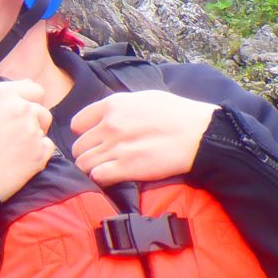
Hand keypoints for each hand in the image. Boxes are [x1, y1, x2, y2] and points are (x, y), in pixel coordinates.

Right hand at [0, 79, 55, 201]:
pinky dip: (38, 154)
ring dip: (34, 138)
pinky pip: (48, 148)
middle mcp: (19, 107)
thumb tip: (25, 89)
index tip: (22, 113)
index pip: (33, 88)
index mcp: (1, 94)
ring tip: (14, 151)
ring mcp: (32, 129)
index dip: (30, 101)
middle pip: (42, 110)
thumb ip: (0, 97)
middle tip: (16, 135)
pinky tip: (20, 161)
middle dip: (34, 120)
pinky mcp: (39, 151)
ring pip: (44, 130)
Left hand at [69, 90, 214, 185]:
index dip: (84, 134)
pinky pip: (97, 176)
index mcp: (113, 105)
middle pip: (79, 147)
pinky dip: (102, 179)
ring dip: (93, 168)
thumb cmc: (178, 114)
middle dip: (88, 154)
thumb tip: (108, 115)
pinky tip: (114, 176)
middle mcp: (110, 125)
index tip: (95, 140)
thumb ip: (121, 107)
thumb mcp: (145, 98)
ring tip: (108, 169)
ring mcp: (116, 147)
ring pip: (84, 163)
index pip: (77, 123)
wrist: (199, 134)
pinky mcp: (126, 167)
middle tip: (102, 159)